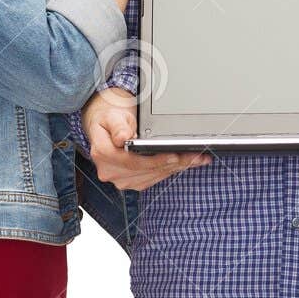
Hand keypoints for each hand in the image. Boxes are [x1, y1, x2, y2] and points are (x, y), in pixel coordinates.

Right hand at [83, 87, 209, 190]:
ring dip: (176, 168)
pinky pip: (155, 178)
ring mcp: (120, 179)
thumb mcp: (112, 115)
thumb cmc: (111, 118)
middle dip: (173, 163)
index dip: (156, 161)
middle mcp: (110, 171)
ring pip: (154, 176)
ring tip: (196, 158)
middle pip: (147, 171)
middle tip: (196, 156)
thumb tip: (123, 138)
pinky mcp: (132, 182)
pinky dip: (171, 170)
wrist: (107, 126)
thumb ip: (118, 126)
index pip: (133, 162)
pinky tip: (185, 163)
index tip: (175, 156)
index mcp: (102, 153)